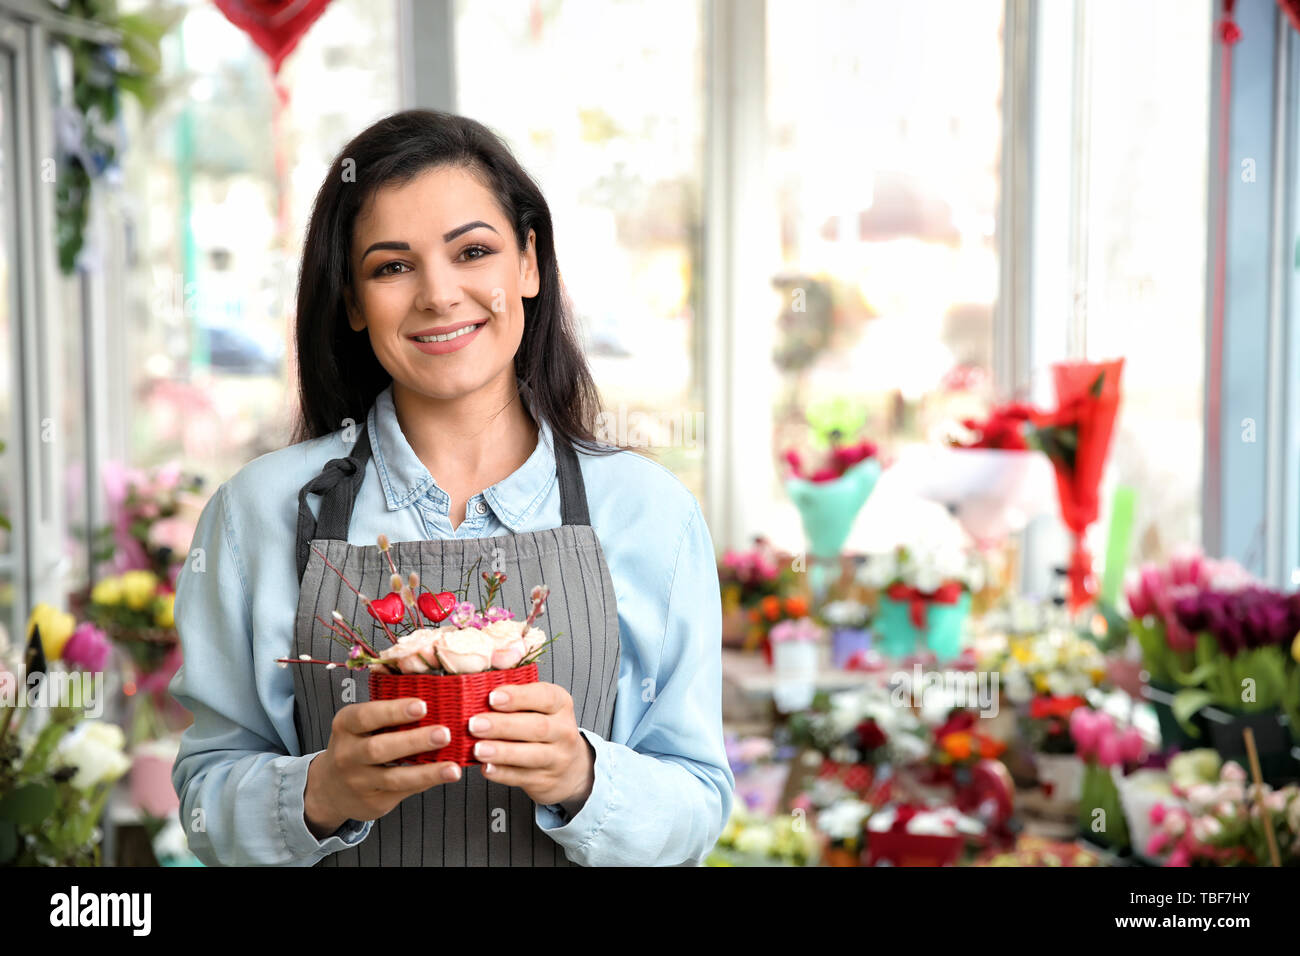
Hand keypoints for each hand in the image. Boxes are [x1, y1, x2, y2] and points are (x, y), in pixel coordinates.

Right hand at [304, 697, 461, 837]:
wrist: (331, 788)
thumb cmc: (357, 744)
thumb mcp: (360, 725)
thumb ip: (388, 715)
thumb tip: (436, 702)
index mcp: (345, 726)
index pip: (366, 716)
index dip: (394, 711)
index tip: (423, 706)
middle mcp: (347, 755)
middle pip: (379, 748)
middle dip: (414, 741)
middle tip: (444, 733)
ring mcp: (358, 782)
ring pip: (394, 777)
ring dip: (427, 772)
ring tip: (453, 768)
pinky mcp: (372, 802)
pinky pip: (403, 792)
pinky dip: (426, 782)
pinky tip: (444, 775)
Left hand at [467, 682, 593, 809]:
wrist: (571, 767)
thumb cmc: (544, 725)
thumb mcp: (539, 703)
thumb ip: (516, 687)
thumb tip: (491, 661)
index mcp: (560, 704)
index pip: (544, 697)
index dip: (518, 697)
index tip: (492, 696)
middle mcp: (564, 730)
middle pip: (537, 727)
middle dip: (503, 726)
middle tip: (474, 724)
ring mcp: (558, 758)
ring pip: (531, 755)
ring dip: (502, 752)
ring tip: (477, 749)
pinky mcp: (546, 781)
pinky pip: (523, 778)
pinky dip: (502, 774)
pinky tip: (485, 769)